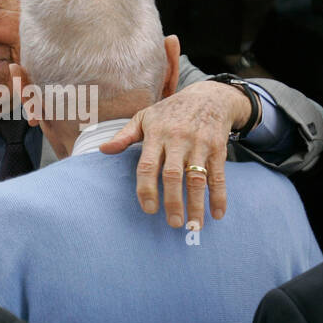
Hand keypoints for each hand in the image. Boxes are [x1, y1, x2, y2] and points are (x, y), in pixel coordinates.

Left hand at [100, 80, 252, 227]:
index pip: (148, 165)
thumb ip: (125, 136)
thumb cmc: (171, 111)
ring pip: (197, 178)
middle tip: (173, 224)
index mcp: (156, 134)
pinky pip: (218, 176)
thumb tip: (103, 149)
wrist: (208, 96)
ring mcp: (199, 144)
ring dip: (196, 204)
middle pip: (173, 175)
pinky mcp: (217, 148)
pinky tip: (217, 214)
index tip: (149, 209)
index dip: (146, 189)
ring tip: (194, 226)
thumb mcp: (145, 117)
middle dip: (173, 202)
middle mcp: (178, 139)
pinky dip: (219, 196)